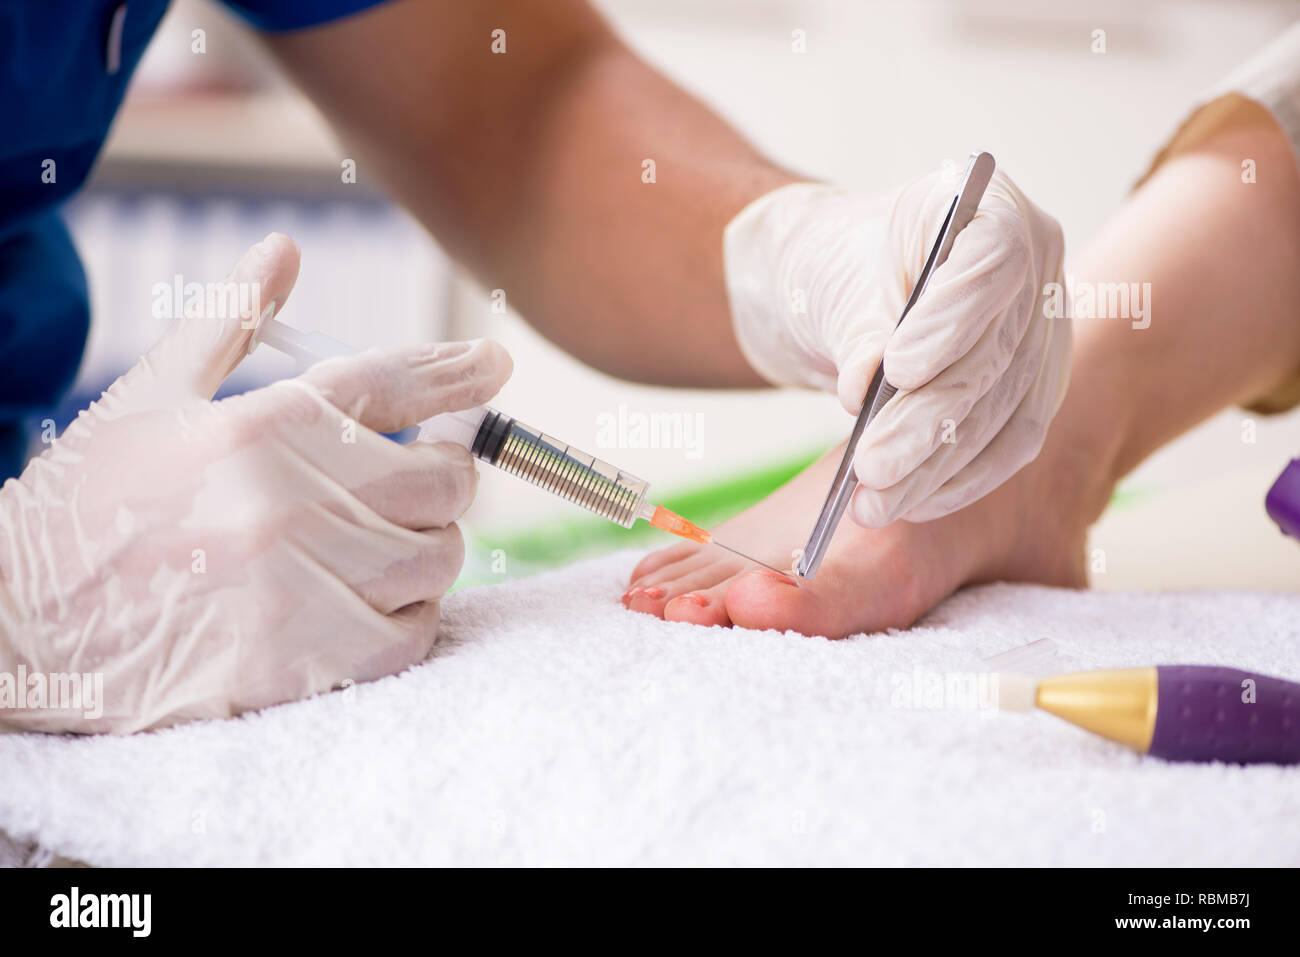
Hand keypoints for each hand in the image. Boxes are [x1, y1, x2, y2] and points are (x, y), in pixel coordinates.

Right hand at [0, 234, 511, 732]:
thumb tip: (283, 249)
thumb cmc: (86, 507)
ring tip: (368, 543)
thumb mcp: (148, 399)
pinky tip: (361, 600)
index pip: (393, 386)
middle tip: (408, 481)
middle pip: (444, 480)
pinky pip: (415, 632)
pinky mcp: (309, 662)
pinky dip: (405, 614)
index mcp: (261, 427)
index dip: (455, 372)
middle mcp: (293, 502)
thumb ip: (231, 325)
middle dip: (440, 475)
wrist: (17, 629)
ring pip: (438, 557)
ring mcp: (305, 586)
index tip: (492, 365)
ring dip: (421, 546)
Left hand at [724, 165, 1069, 525]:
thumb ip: (857, 331)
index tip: (899, 368)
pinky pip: (1011, 442)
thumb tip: (864, 391)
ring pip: (1003, 409)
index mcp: (991, 207)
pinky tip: (915, 503)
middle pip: (996, 352)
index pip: (993, 262)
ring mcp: (1044, 329)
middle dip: (929, 421)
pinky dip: (961, 479)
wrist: (850, 286)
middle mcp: (1037, 264)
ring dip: (937, 466)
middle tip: (871, 468)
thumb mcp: (836, 282)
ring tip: (875, 503)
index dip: (951, 321)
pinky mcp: (1037, 386)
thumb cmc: (841, 267)